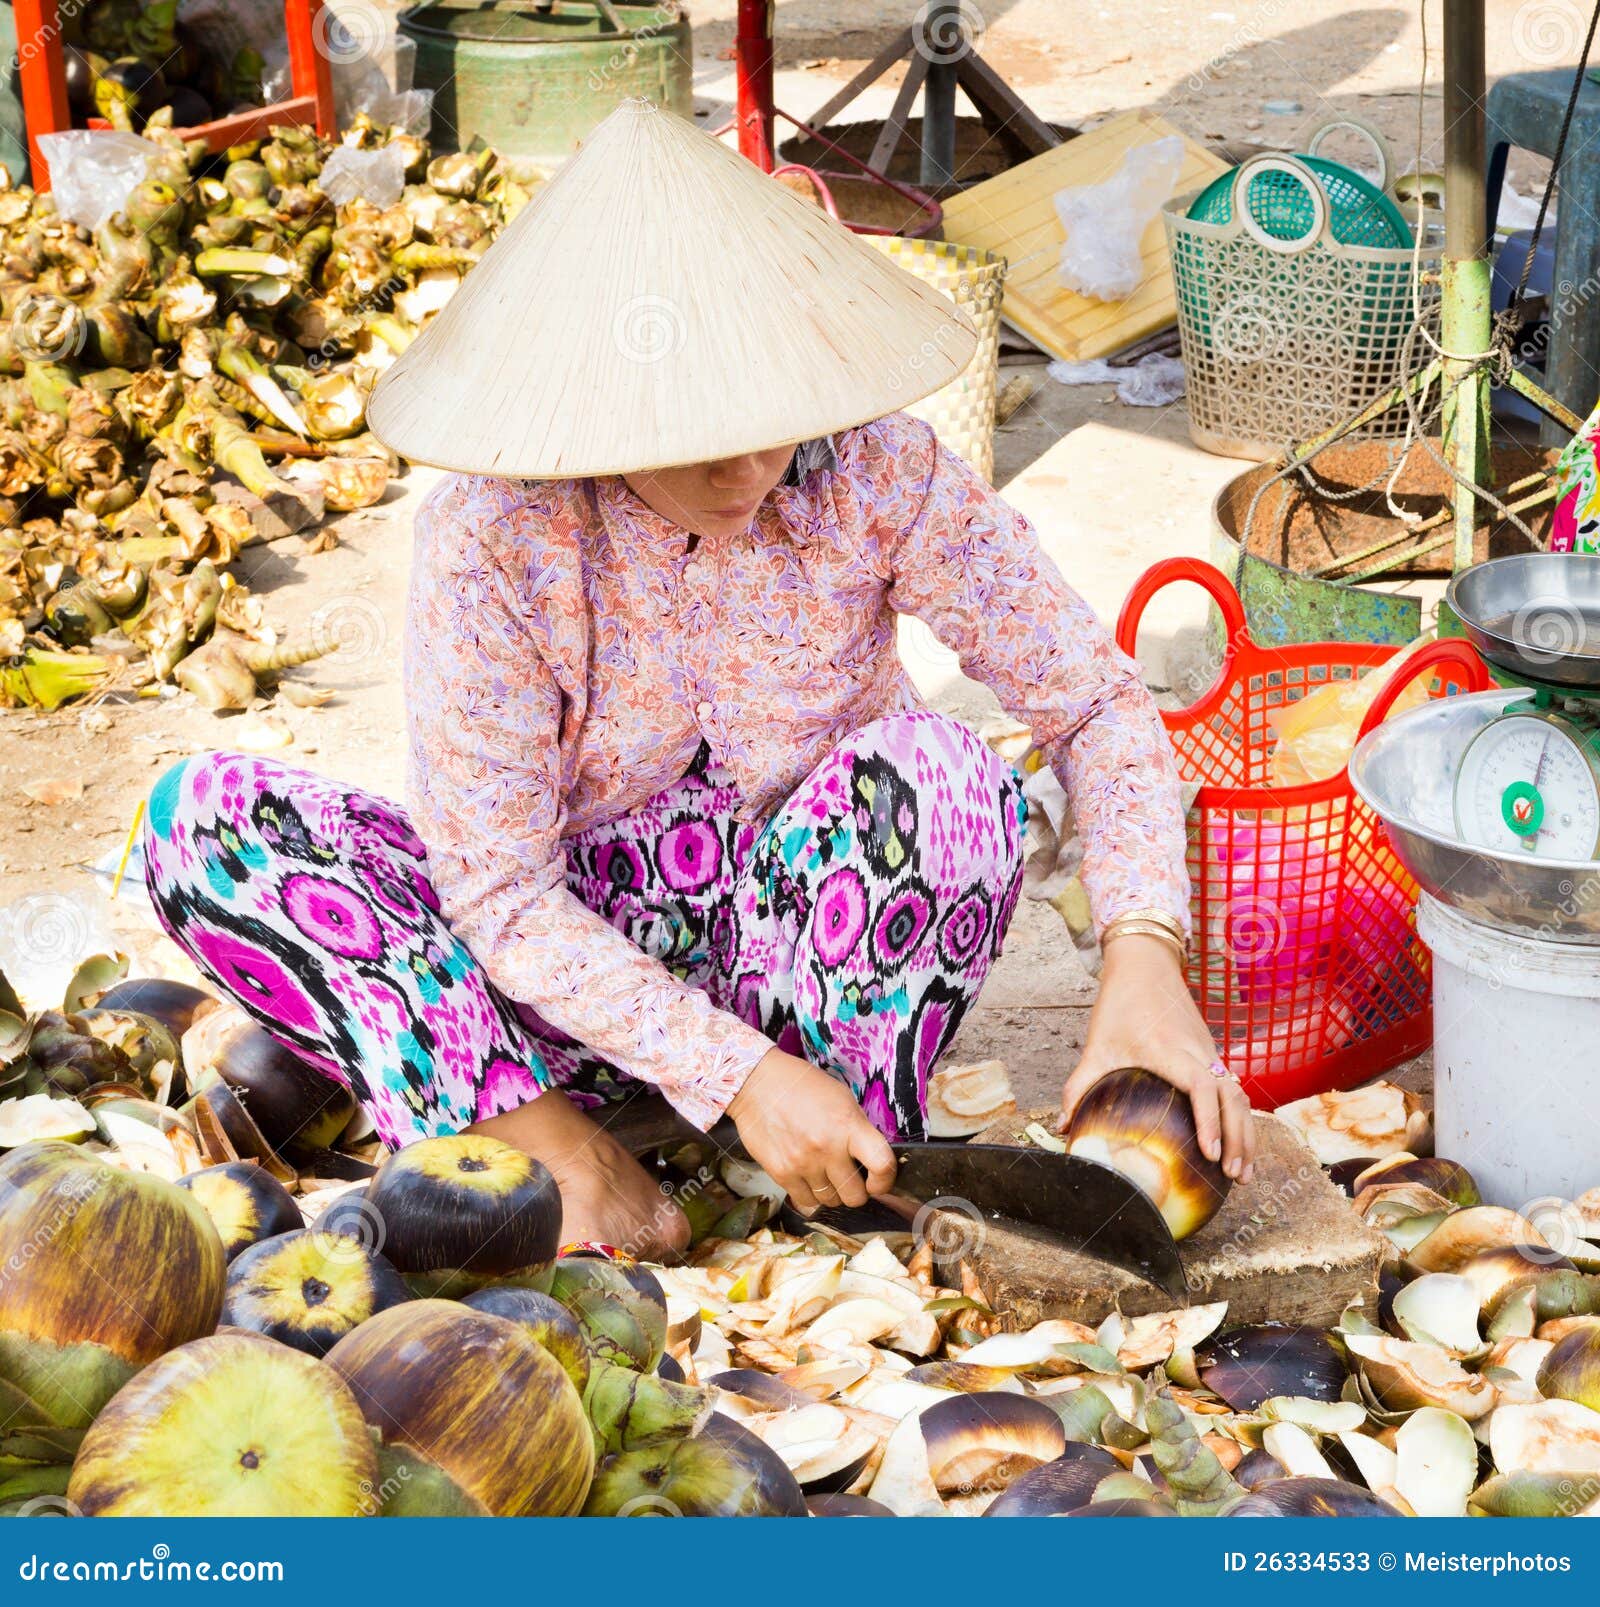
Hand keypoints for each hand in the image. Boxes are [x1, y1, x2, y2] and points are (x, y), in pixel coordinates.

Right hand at [727, 1049, 897, 1212]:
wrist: (757, 1083)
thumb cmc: (802, 1086)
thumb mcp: (841, 1098)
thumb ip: (858, 1129)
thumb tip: (871, 1159)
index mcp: (848, 1125)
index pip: (882, 1165)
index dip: (886, 1181)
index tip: (879, 1182)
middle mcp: (827, 1147)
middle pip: (855, 1195)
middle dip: (857, 1191)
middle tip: (849, 1178)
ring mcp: (803, 1163)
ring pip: (830, 1201)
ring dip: (832, 1192)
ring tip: (825, 1174)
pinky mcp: (781, 1173)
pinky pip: (805, 1201)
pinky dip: (810, 1195)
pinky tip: (808, 1179)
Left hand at [1058, 933, 1255, 1183]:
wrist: (1146, 966)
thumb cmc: (1119, 1005)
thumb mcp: (1095, 1047)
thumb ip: (1078, 1087)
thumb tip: (1063, 1127)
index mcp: (1169, 1050)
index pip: (1201, 1086)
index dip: (1209, 1120)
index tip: (1210, 1152)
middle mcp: (1196, 1051)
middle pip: (1232, 1097)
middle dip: (1238, 1138)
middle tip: (1233, 1176)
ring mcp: (1209, 1052)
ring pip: (1239, 1094)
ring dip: (1245, 1132)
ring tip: (1242, 1172)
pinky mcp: (1211, 1053)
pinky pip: (1234, 1088)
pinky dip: (1239, 1118)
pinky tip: (1236, 1145)